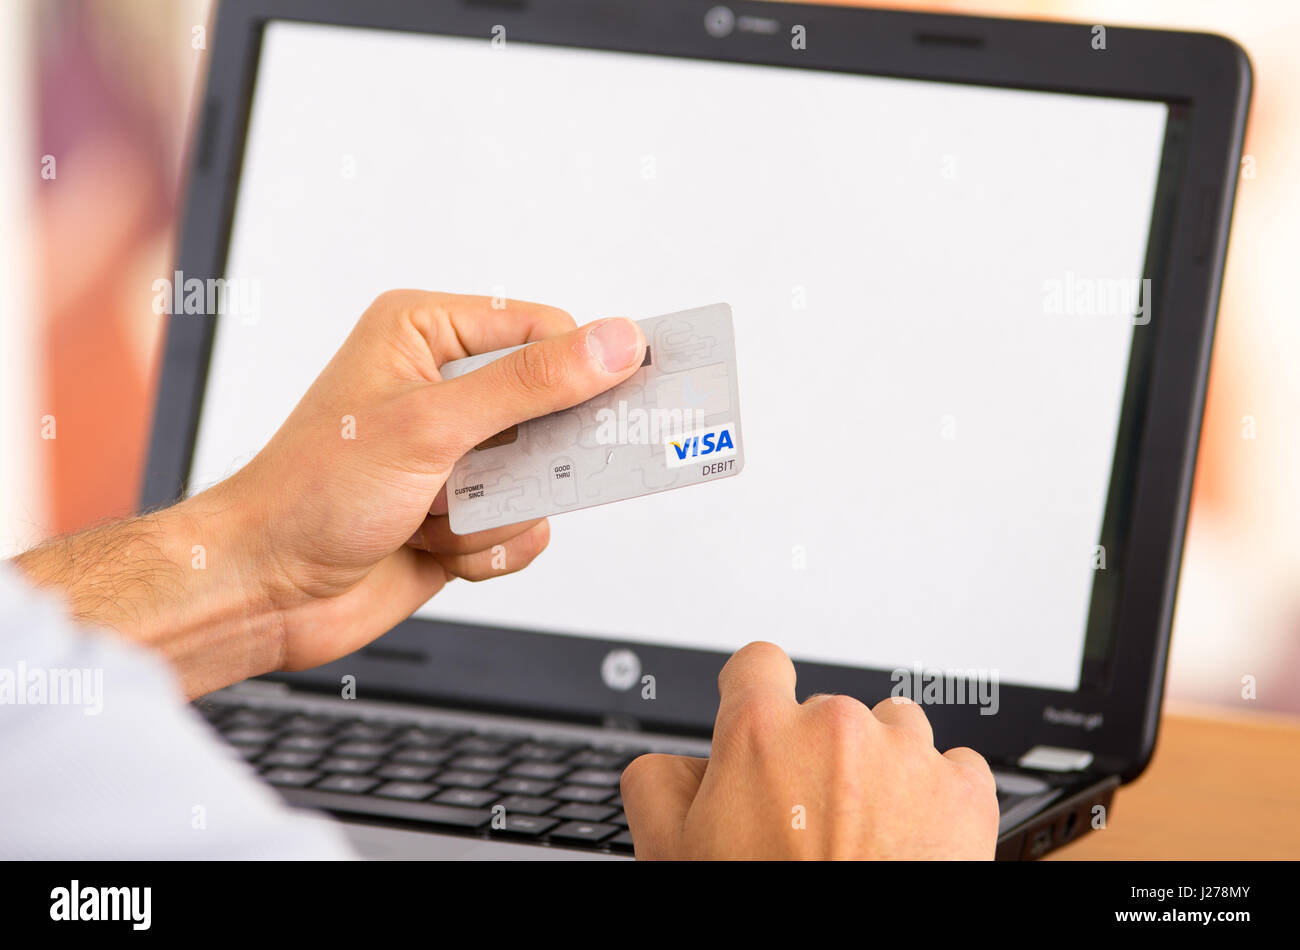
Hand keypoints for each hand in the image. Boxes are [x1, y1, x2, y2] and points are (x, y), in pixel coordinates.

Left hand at [215, 291, 645, 672]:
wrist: (266, 591)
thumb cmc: (310, 494)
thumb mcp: (431, 425)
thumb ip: (531, 384)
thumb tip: (611, 344)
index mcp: (426, 334)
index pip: (542, 330)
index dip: (583, 366)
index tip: (627, 393)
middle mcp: (443, 389)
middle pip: (553, 408)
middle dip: (531, 458)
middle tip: (509, 471)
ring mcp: (456, 455)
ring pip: (542, 477)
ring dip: (496, 512)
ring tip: (435, 513)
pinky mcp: (463, 511)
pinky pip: (525, 527)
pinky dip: (486, 547)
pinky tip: (433, 545)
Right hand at [620, 642, 999, 858]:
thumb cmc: (763, 916)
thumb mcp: (670, 852)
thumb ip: (659, 784)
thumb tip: (674, 764)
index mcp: (761, 732)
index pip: (758, 664)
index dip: (757, 694)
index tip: (766, 719)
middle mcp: (836, 728)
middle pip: (828, 710)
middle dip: (821, 754)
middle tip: (813, 818)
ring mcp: (906, 755)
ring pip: (896, 730)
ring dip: (884, 768)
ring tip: (869, 832)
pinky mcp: (964, 791)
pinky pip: (956, 767)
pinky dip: (940, 799)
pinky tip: (914, 842)